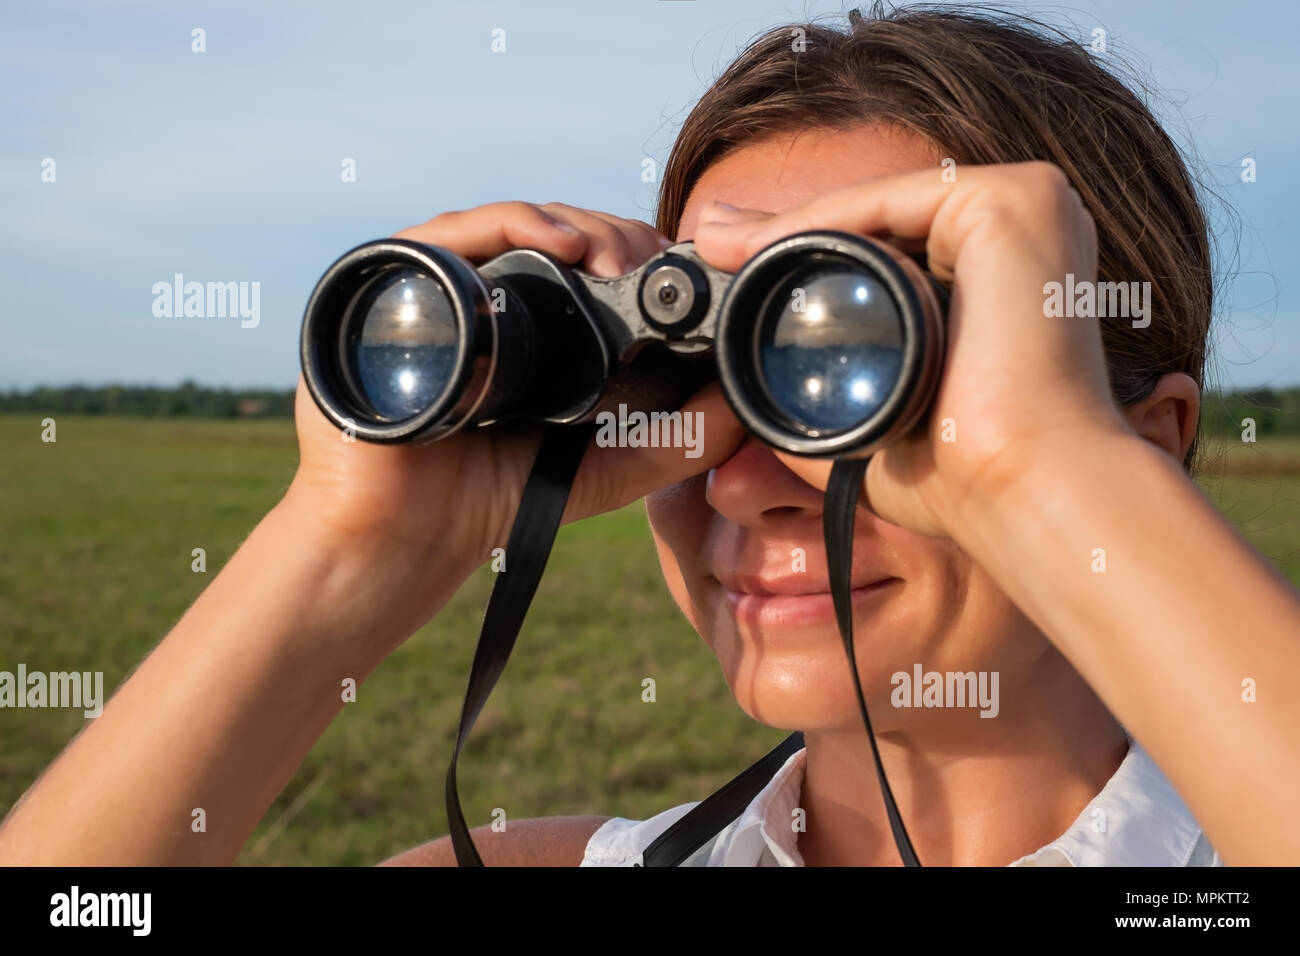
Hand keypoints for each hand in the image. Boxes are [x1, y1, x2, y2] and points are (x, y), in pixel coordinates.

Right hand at [287, 201, 744, 622]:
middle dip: (618, 242)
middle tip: (659, 270)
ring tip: (620, 261)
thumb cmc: (484, 503)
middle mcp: (482, 296)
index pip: (590, 265)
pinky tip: (562, 244)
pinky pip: (452, 232)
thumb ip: (672, 441)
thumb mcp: (601, 467)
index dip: (639, 259)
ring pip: (515, 224)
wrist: (397, 540)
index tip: (687, 279)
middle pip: (556, 236)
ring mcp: (438, 287)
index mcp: (529, 325)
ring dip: (578, 229)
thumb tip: (741, 400)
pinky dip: (510, 223)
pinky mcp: (394, 287)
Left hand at [691, 162, 1129, 537]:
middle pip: (881, 219)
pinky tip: (761, 247)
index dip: (801, 253)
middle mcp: (1027, 226)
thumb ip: (826, 377)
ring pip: (881, 207)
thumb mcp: (875, 411)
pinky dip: (823, 219)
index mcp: (1006, 270)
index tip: (728, 264)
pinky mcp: (1020, 199)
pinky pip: (894, 200)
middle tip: (708, 239)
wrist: (1020, 491)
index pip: (888, 244)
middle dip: (785, 232)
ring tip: (719, 244)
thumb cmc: (961, 475)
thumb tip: (745, 371)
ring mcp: (1032, 204)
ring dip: (792, 225)